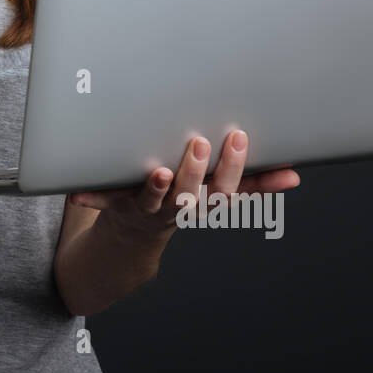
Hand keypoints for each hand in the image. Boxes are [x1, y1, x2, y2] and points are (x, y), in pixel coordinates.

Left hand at [67, 130, 300, 242]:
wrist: (134, 233)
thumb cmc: (183, 198)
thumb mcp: (218, 191)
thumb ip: (256, 182)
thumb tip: (295, 174)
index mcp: (204, 202)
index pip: (226, 189)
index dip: (234, 167)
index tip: (238, 139)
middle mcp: (176, 208)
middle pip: (191, 195)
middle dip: (196, 172)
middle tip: (199, 143)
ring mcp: (145, 207)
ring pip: (154, 199)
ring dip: (157, 187)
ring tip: (161, 171)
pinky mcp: (114, 204)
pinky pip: (102, 199)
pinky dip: (90, 196)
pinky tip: (77, 192)